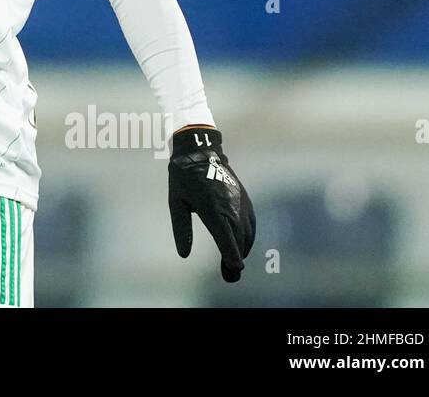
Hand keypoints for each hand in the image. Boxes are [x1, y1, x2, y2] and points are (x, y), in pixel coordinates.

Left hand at [168, 125, 255, 281]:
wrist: (200, 151)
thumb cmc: (183, 178)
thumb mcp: (176, 202)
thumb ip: (181, 229)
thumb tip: (183, 254)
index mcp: (211, 206)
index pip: (224, 235)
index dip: (230, 253)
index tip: (235, 268)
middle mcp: (230, 206)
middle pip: (238, 238)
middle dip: (235, 259)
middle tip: (230, 277)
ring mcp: (240, 202)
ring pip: (247, 232)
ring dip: (243, 250)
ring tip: (235, 265)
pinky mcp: (245, 199)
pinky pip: (251, 223)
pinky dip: (249, 237)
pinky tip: (243, 246)